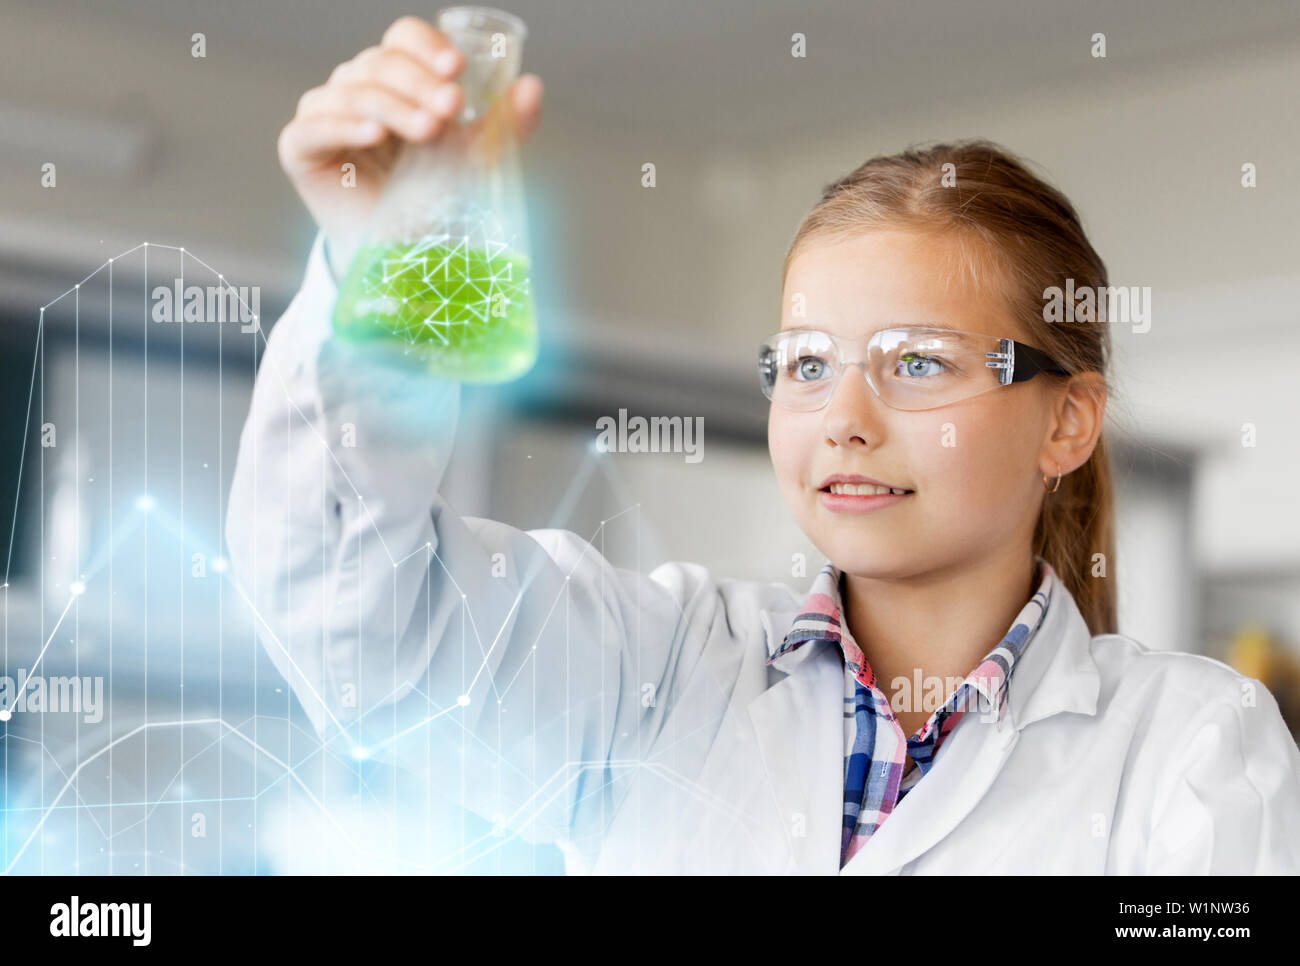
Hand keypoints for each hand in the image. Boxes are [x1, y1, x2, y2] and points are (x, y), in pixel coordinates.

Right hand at [278, 15, 543, 274]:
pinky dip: (345, 126)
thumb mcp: (474, 159)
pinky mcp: (300, 149)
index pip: (402, 40)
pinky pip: (315, 126)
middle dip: (419, 83)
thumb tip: (532, 86)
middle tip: (452, 108)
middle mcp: (356, 88)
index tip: (457, 69)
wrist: (403, 257)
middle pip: (379, 62)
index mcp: (395, 80)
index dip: (426, 47)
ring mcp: (324, 115)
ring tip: (428, 130)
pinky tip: (374, 135)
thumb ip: (503, 126)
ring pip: (353, 90)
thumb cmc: (435, 201)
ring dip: (394, 106)